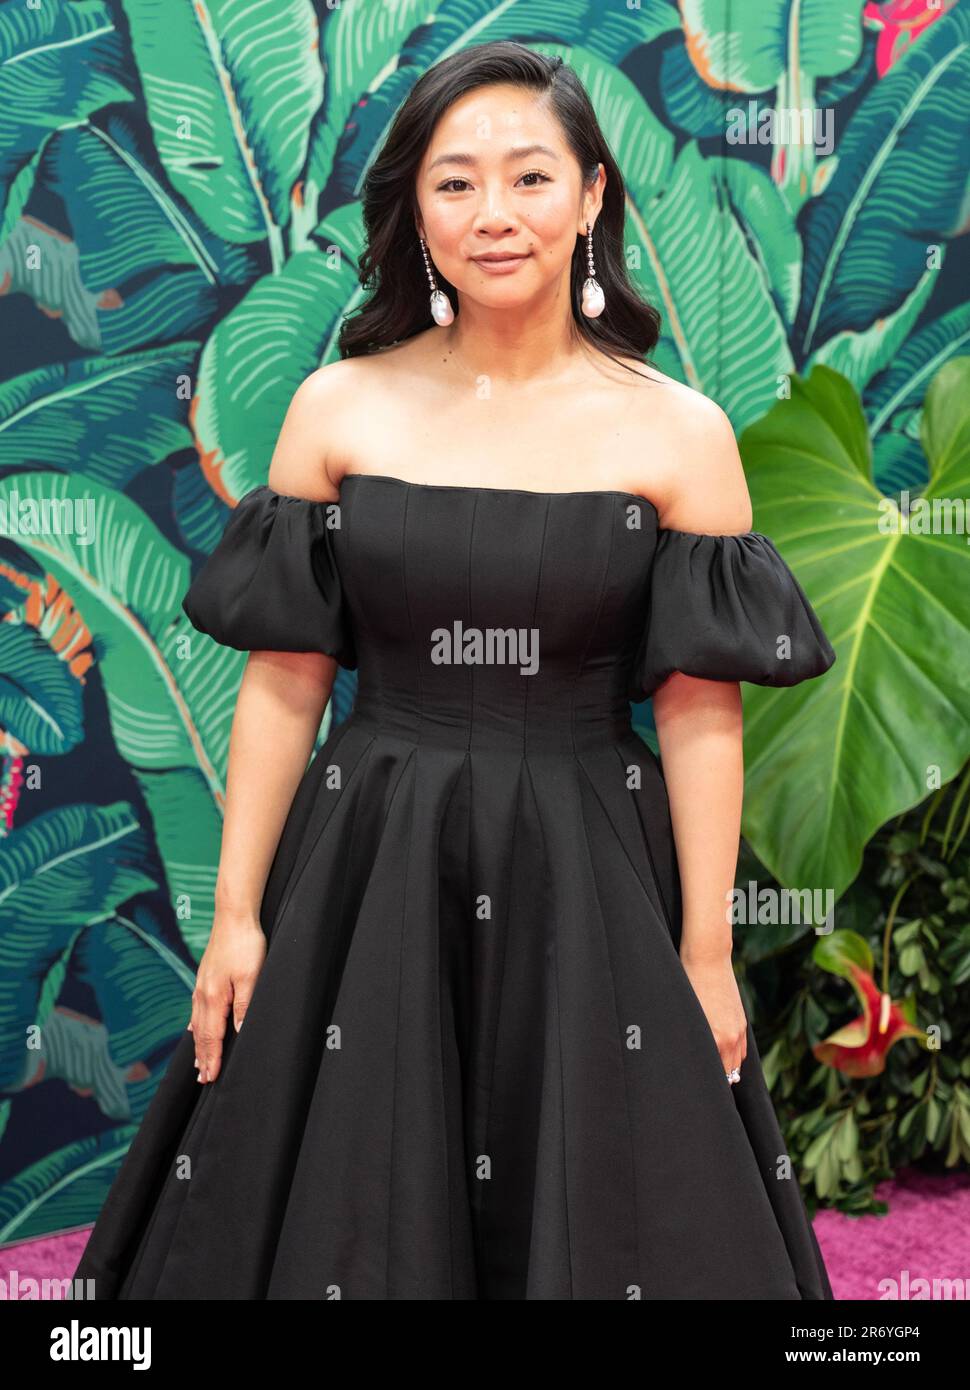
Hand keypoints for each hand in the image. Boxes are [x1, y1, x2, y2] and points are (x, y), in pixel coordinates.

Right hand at [188, 912, 266, 1083]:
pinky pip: (196, 1009)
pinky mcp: (205, 977)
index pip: (212, 1036)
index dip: (212, 1058)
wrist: (234, 916)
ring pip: (197, 1023)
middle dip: (202, 1057)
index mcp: (214, 997)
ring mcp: (201, 985)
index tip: (211, 1079)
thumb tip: (239, 1032)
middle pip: (201, 1034)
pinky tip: (193, 1029)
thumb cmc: (245, 944)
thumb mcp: (251, 976)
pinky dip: (195, 1025)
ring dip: (198, 1045)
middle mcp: (203, 994)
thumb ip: (244, 1005)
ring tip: (198, 1062)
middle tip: (203, 1079)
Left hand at [679, 949, 747, 1077]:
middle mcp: (730, 1037)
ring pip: (736, 1063)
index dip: (706, 1083)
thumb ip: (691, 1038)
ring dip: (727, 1069)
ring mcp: (738, 1029)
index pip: (715, 1074)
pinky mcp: (741, 1021)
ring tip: (714, 1077)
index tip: (696, 1089)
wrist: (707, 957)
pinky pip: (741, 1050)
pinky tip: (724, 1059)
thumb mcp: (686, 1015)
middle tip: (702, 1087)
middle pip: (728, 1073)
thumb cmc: (687, 983)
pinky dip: (734, 1057)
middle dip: (717, 1081)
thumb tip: (687, 1055)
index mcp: (714, 1038)